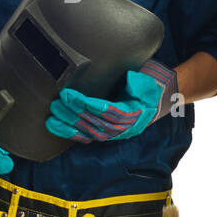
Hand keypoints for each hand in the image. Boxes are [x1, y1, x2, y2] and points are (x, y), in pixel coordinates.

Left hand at [45, 59, 177, 143]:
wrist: (164, 97)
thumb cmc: (153, 85)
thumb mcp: (149, 80)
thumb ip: (139, 82)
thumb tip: (131, 80)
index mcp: (135, 113)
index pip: (107, 111)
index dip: (86, 104)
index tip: (70, 96)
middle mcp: (126, 127)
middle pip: (95, 124)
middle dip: (73, 115)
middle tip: (56, 105)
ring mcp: (118, 132)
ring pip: (91, 132)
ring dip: (70, 126)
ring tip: (52, 118)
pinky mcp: (111, 132)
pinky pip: (91, 136)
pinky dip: (74, 134)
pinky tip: (59, 129)